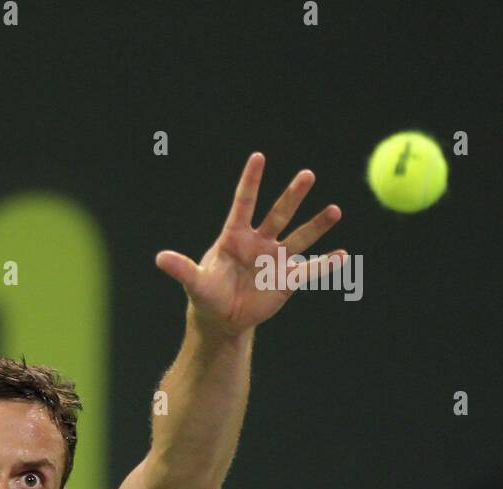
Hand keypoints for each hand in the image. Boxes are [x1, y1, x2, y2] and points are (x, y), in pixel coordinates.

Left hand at [155, 152, 347, 335]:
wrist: (223, 318)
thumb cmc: (208, 295)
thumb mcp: (195, 283)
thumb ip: (182, 269)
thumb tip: (159, 258)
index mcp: (234, 236)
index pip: (244, 202)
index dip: (251, 181)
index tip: (258, 156)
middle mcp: (258, 241)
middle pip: (278, 214)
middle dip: (293, 195)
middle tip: (307, 175)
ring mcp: (275, 258)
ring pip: (299, 237)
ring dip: (317, 225)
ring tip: (335, 210)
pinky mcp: (287, 279)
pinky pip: (309, 270)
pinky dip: (326, 264)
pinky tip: (343, 255)